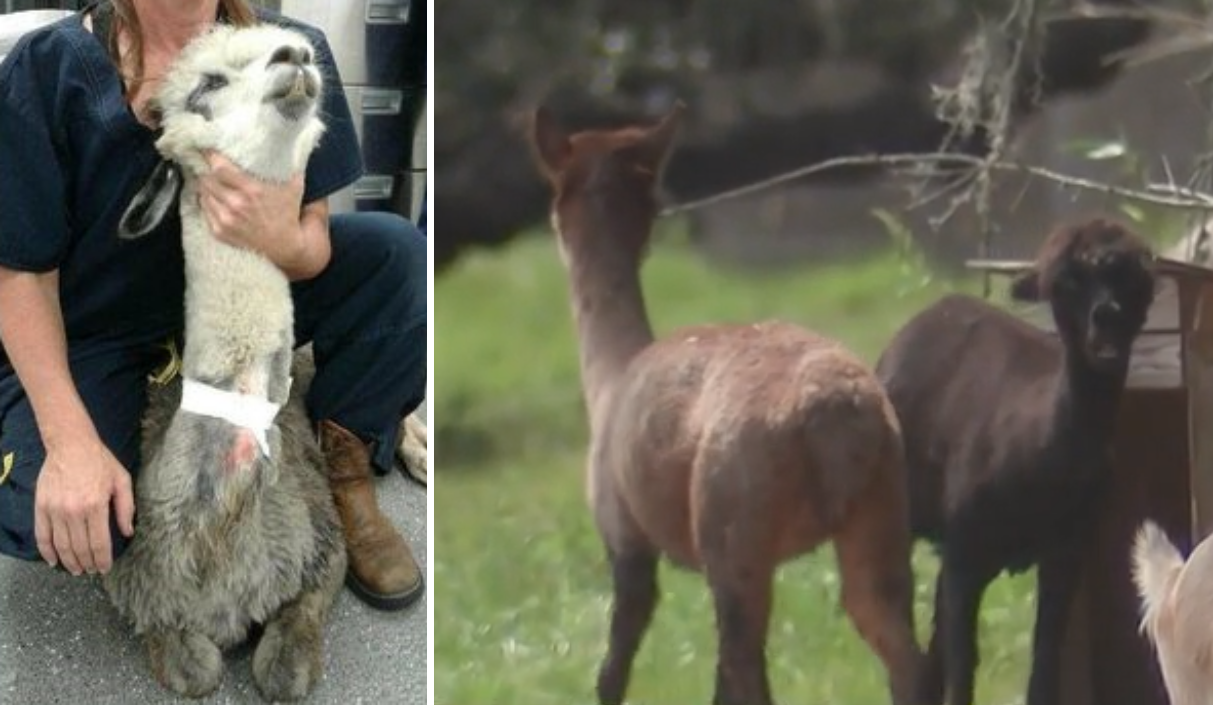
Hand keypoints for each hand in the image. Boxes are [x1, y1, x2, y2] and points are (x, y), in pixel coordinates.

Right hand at [34, 433, 134, 574]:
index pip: (99, 542)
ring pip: (62, 545)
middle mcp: (74, 511)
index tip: (105, 569)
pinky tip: (54, 561)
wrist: (70, 445)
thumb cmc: (100, 462)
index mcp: (96, 506)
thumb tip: (128, 532)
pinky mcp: (41, 506)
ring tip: (77, 570)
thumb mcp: (122, 481)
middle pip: (80, 547)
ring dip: (70, 561)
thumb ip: (126, 508)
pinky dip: (47, 551)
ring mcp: (55, 510)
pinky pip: (42, 535)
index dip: (102, 559)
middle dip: (87, 563)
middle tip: (91, 571)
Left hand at [197, 151, 307, 271]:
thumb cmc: (288, 215)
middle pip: (207, 178)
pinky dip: (208, 200)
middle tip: (209, 163)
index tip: (207, 147)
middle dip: (207, 169)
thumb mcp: (293, 186)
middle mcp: (236, 205)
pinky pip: (204, 209)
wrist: (285, 248)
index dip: (210, 155)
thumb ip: (288, 163)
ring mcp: (225, 220)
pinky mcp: (219, 231)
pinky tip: (216, 198)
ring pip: (203, 192)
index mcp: (252, 190)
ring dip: (206, 185)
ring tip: (213, 180)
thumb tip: (284, 141)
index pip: (219, 166)